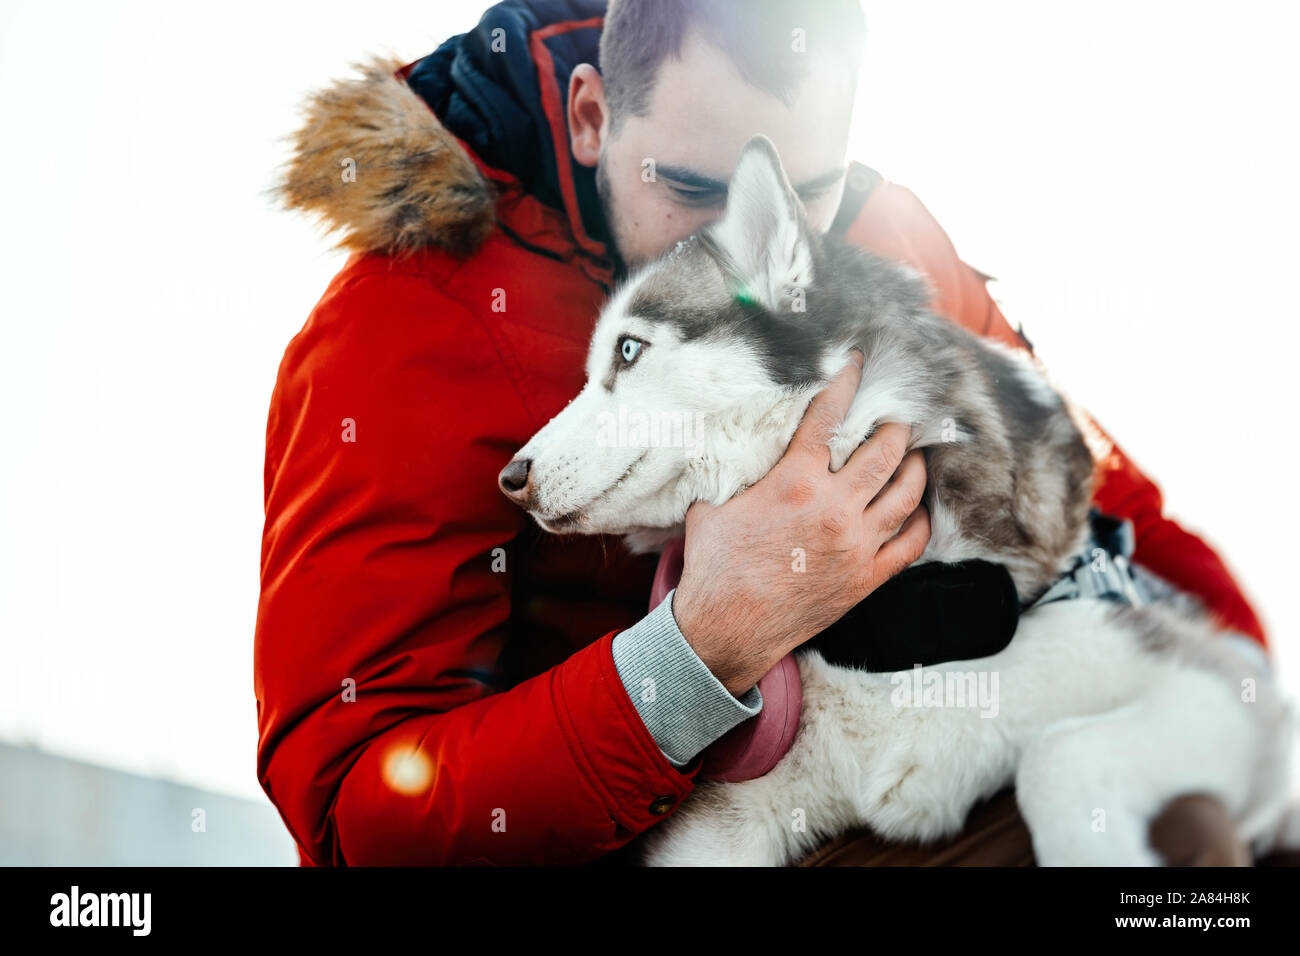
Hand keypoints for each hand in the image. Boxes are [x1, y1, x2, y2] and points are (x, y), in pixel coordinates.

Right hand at [672, 353, 931, 695]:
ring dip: (914, 467)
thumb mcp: (712, 504)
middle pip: (885, 451)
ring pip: (906, 493)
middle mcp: (833, 508)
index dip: (846, 385)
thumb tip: (727, 446)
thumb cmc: (714, 566)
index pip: (829, 419)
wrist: (727, 629)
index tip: (857, 366)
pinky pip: (912, 542)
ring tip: (913, 454)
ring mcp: (856, 544)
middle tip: (897, 413)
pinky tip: (915, 508)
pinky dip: (919, 519)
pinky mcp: (867, 577)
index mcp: (794, 482)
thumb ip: (733, 472)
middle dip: (896, 425)